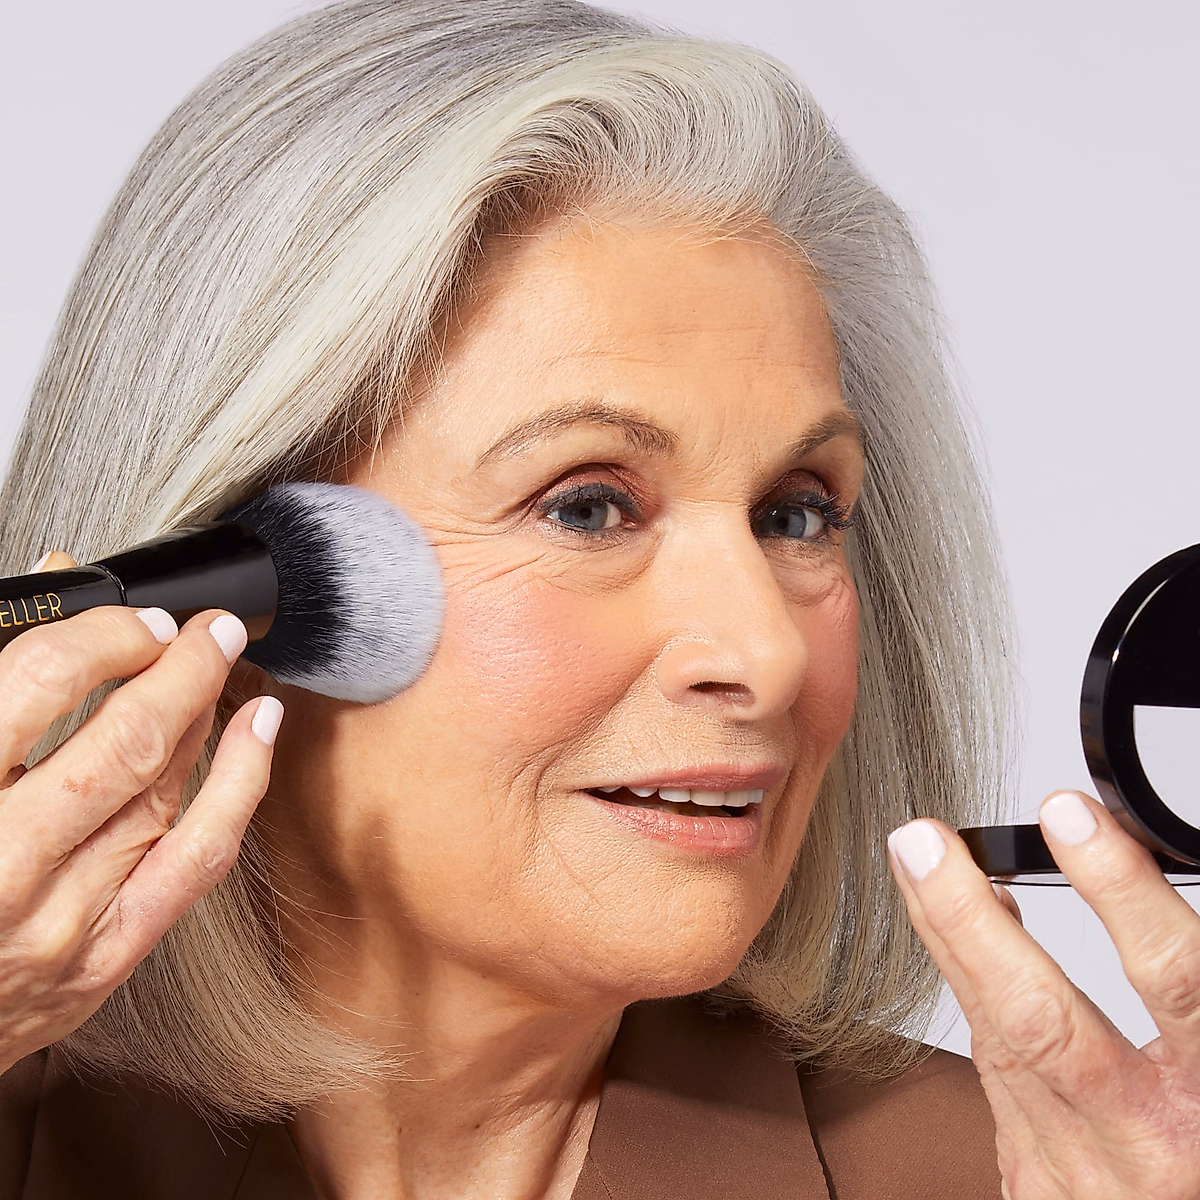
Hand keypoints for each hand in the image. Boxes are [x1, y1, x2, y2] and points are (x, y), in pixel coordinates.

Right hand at [0, 552, 283, 1073]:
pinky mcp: (100, 962)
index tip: (130, 619)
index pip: (36, 686)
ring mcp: (56, 922)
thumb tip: (53, 595)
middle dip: (179, 668)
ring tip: (219, 665)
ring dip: (204, 714)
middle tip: (205, 627)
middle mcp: (0, 865)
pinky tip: (259, 732)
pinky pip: (195, 861)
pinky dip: (239, 785)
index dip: (101, 636)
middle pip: (124, 741)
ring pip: (163, 793)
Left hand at [889, 793, 1199, 1199]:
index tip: (1066, 815)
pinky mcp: (1036, 1180)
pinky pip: (992, 1064)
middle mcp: (1142, 1141)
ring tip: (918, 857)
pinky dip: (971, 982)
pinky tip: (959, 927)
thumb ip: (1188, 982)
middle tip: (926, 842)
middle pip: (1039, 1016)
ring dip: (946, 934)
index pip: (1174, 980)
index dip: (1119, 890)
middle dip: (968, 918)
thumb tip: (1133, 860)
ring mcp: (1080, 1168)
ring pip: (992, 1034)